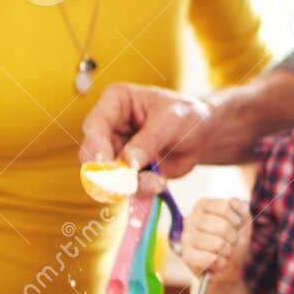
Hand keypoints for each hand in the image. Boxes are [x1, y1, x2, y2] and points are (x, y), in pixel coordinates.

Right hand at [79, 83, 212, 188]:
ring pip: (106, 177)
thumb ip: (149, 140)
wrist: (201, 135)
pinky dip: (139, 191)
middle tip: (129, 184)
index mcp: (115, 102)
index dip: (96, 146)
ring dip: (130, 185)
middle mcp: (108, 127)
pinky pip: (122, 188)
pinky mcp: (125, 171)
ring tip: (159, 183)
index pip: (94, 125)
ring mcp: (115, 151)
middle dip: (110, 173)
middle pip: (92, 156)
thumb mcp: (172, 120)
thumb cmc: (186, 116)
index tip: (105, 164)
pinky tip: (160, 184)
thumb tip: (128, 163)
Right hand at [183, 197, 252, 281]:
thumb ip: (241, 209)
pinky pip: (211, 259)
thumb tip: (233, 201)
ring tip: (224, 251)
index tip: (237, 225)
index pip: (225, 207)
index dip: (236, 219)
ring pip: (217, 243)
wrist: (228, 266)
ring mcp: (186, 237)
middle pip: (223, 226)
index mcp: (203, 206)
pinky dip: (221, 262)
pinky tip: (218, 261)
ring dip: (227, 251)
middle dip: (233, 237)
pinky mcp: (186, 255)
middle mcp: (191, 219)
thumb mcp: (243, 222)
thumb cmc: (233, 240)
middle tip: (230, 241)